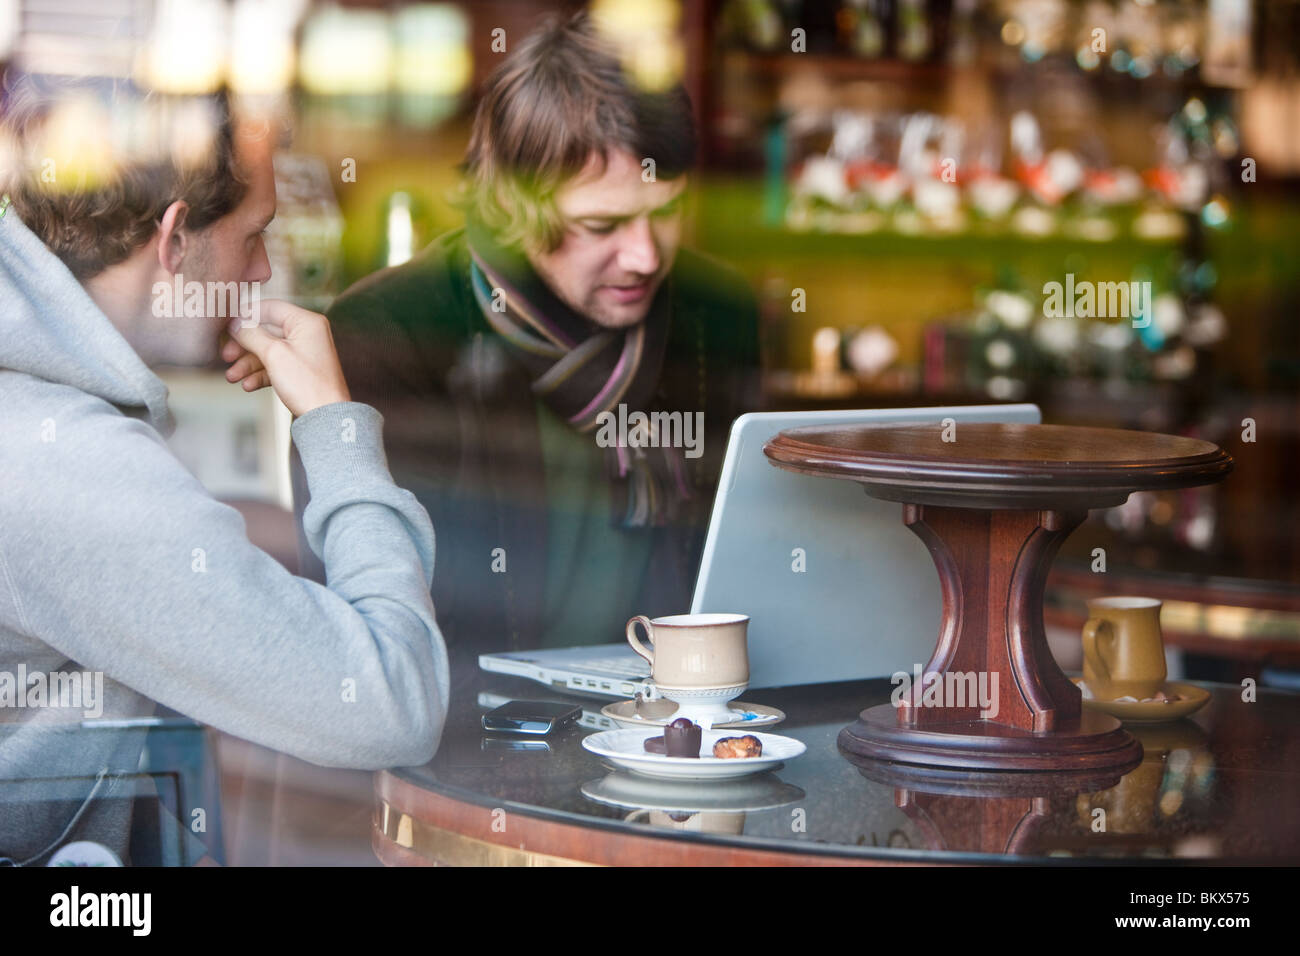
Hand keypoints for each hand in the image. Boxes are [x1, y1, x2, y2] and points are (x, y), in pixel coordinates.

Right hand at [225, 299, 350, 416]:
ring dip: (247, 364)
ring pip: (268, 351)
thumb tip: (235, 323)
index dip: (245, 314)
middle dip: (243, 345)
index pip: (270, 308)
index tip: (226, 324)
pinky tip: (248, 385)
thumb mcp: (274, 354)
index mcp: (306, 322)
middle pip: (266, 331)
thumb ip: (252, 334)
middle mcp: (307, 334)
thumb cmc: (307, 384)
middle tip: (226, 356)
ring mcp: (304, 353)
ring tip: (232, 377)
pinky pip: (275, 367)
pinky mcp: (300, 372)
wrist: (325, 418)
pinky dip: (260, 374)